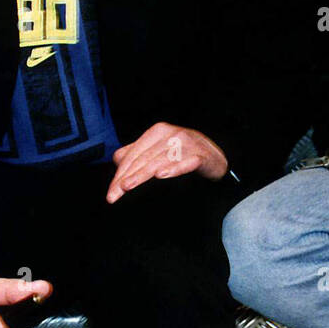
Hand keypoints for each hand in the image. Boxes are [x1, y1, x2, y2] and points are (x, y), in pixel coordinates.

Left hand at [106, 121, 227, 202]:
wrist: (216, 157)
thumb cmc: (184, 154)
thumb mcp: (159, 149)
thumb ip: (139, 152)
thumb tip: (118, 159)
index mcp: (157, 132)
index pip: (133, 154)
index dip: (120, 173)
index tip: (111, 194)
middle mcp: (171, 134)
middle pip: (143, 159)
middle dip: (126, 178)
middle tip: (114, 195)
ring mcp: (186, 144)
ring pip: (159, 162)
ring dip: (142, 175)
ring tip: (128, 186)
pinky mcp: (200, 155)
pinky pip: (184, 163)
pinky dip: (173, 169)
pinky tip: (162, 175)